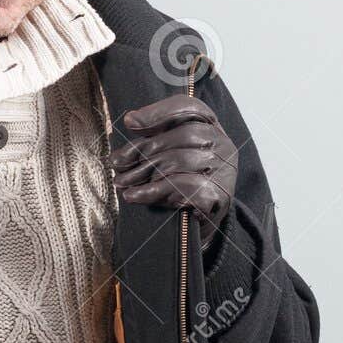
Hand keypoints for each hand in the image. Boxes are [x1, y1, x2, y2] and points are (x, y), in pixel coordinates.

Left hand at [109, 95, 237, 249]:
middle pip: (182, 135)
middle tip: (117, 163)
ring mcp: (225, 172)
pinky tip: (133, 196)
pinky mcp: (219, 197)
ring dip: (144, 171)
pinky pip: (183, 186)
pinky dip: (153, 191)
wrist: (196, 233)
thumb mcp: (170, 158)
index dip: (159, 112)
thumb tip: (131, 121)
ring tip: (121, 182)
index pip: (190, 109)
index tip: (130, 123)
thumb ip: (156, 138)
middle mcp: (224, 146)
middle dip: (144, 149)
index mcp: (213, 130)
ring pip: (180, 160)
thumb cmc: (180, 190)